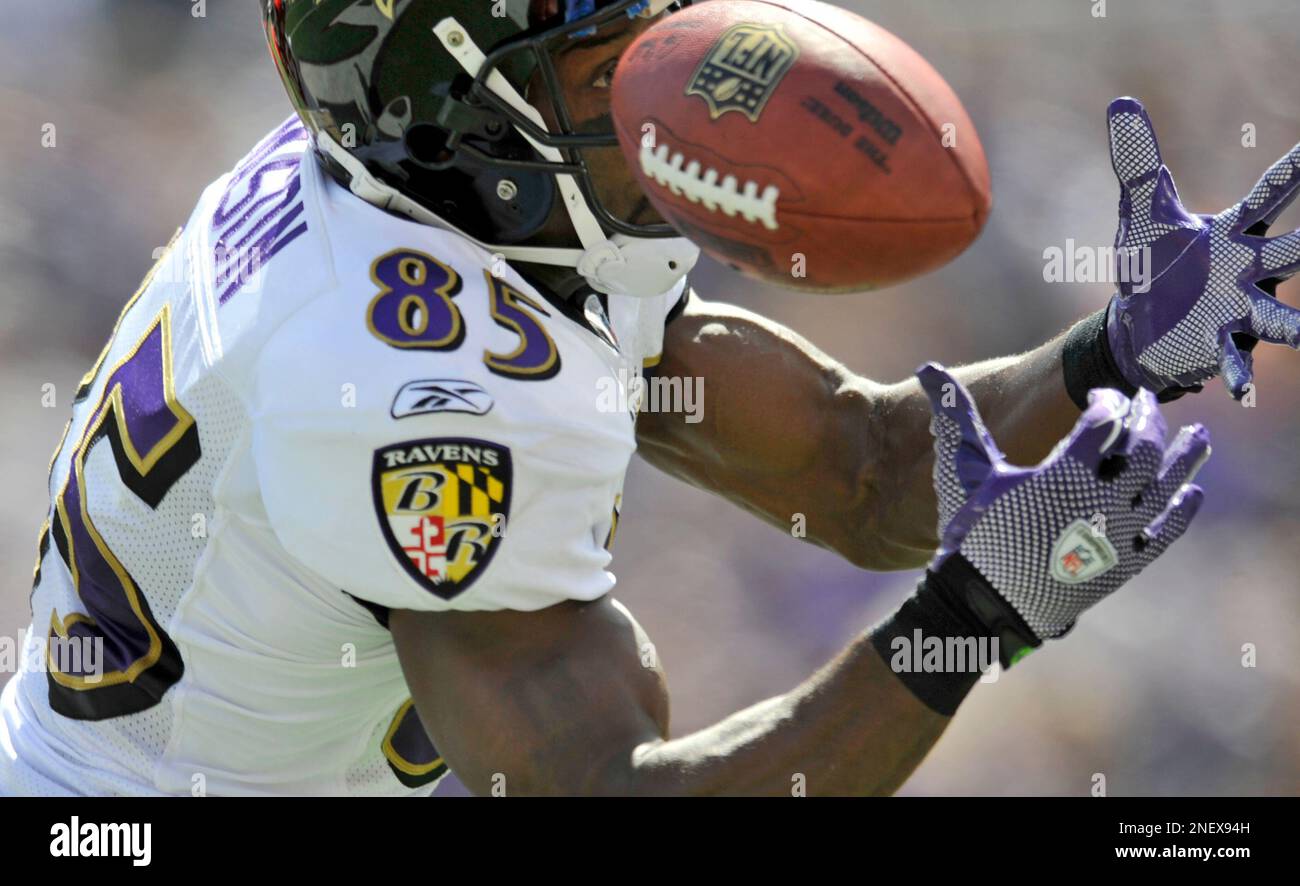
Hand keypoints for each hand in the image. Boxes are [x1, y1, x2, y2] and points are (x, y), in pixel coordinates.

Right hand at [917, 363, 1207, 643]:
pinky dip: (1183, 508)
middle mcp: (1099, 500)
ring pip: (1166, 485)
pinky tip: (1192, 491)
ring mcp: (1117, 534)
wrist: (984, 603)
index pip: (1104, 420)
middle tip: (1146, 404)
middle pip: (1143, 446)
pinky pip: (1167, 531)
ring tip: (1197, 436)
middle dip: (1147, 419)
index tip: (1102, 397)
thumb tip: (929, 368)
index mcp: (1061, 472)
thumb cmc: (970, 534)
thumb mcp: (962, 472)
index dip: (1108, 401)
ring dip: (1185, 456)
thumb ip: (956, 418)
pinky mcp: (1126, 564)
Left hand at [1103, 97, 1299, 399]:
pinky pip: (1234, 363)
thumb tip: (1120, 103)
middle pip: (1295, 253)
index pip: (1271, 196)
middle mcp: (1247, 273)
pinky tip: (1240, 392)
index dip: (1297, 171)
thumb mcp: (1140, 213)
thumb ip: (1138, 162)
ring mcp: (1238, 312)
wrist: (1133, 325)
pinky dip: (1238, 376)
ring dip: (1297, 326)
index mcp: (1233, 235)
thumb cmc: (1151, 265)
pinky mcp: (1217, 347)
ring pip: (1281, 318)